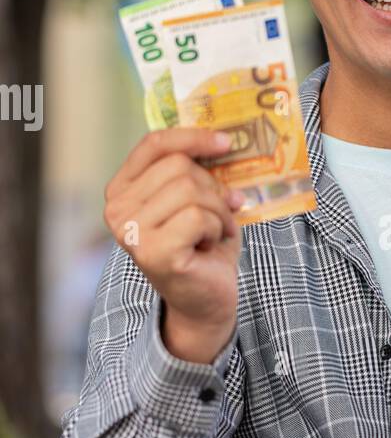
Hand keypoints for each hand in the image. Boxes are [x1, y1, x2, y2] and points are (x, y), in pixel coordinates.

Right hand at [103, 128, 243, 361]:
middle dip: (213, 189)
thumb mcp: (198, 199)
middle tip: (219, 216)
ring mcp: (131, 232)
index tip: (225, 142)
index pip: (153, 145)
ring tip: (215, 233)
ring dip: (218, 212)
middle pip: (179, 166)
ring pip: (191, 190)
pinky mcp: (153, 252)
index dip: (192, 137)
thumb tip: (222, 141)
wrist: (206, 301)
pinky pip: (198, 216)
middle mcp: (117, 210)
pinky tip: (211, 246)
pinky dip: (217, 229)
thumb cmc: (202, 246)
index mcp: (122, 190)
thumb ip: (198, 170)